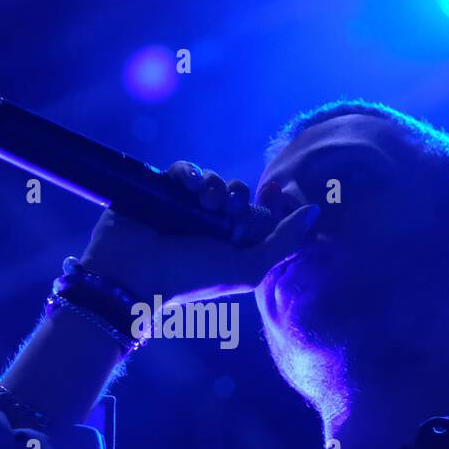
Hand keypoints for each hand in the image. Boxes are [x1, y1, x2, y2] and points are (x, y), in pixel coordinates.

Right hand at [79, 161, 319, 302]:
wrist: (132, 275)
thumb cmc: (190, 279)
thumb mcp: (247, 269)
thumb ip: (284, 242)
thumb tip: (316, 211)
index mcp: (234, 245)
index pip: (263, 214)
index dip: (273, 202)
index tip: (276, 190)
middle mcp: (211, 226)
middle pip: (239, 193)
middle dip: (238, 197)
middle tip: (226, 212)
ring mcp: (185, 208)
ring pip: (214, 179)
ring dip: (214, 185)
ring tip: (203, 202)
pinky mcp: (162, 191)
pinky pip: (185, 169)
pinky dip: (190, 172)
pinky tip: (186, 185)